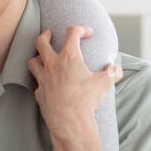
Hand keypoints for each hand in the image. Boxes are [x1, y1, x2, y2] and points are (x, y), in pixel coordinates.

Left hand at [26, 26, 122, 144]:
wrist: (70, 121)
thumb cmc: (87, 100)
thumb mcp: (105, 83)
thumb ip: (112, 73)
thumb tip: (117, 69)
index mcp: (69, 57)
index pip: (72, 33)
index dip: (81, 29)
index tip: (87, 33)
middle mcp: (53, 65)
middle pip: (41, 42)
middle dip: (45, 35)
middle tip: (49, 33)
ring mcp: (43, 79)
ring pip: (32, 61)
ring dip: (37, 57)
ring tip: (42, 58)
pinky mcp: (39, 93)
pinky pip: (36, 83)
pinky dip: (41, 81)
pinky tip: (47, 84)